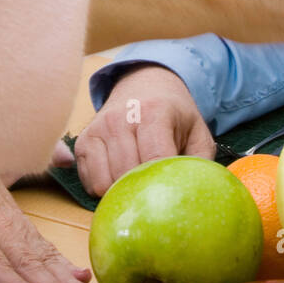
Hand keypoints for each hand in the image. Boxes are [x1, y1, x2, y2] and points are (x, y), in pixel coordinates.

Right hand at [68, 65, 215, 196]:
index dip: (163, 185)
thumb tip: (196, 197)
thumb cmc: (173, 114)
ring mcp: (97, 129)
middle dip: (144, 190)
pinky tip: (121, 175)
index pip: (153, 161)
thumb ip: (201, 163)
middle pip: (127, 177)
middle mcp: (119, 118)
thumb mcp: (198, 132)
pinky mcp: (82, 142)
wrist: (144, 85)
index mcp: (153, 112)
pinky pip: (90, 183)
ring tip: (139, 180)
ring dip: (123, 190)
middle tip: (157, 189)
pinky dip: (106, 187)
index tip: (171, 195)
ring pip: (106, 184)